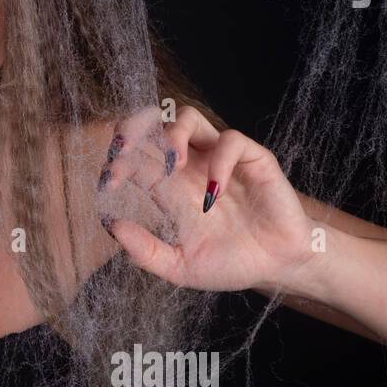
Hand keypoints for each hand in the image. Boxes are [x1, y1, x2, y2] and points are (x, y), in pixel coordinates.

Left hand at [96, 105, 316, 292]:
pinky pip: (230, 140)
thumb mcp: (179, 267)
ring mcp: (219, 160)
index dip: (116, 162)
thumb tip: (112, 228)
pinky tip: (216, 191)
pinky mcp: (251, 160)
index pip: (133, 159)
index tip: (109, 180)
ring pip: (189, 117)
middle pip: (153, 126)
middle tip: (124, 149)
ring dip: (173, 133)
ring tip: (173, 164)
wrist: (276, 268)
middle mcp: (190, 168)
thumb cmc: (229, 264)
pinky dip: (219, 159)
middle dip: (133, 128)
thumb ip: (145, 252)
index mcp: (168, 189)